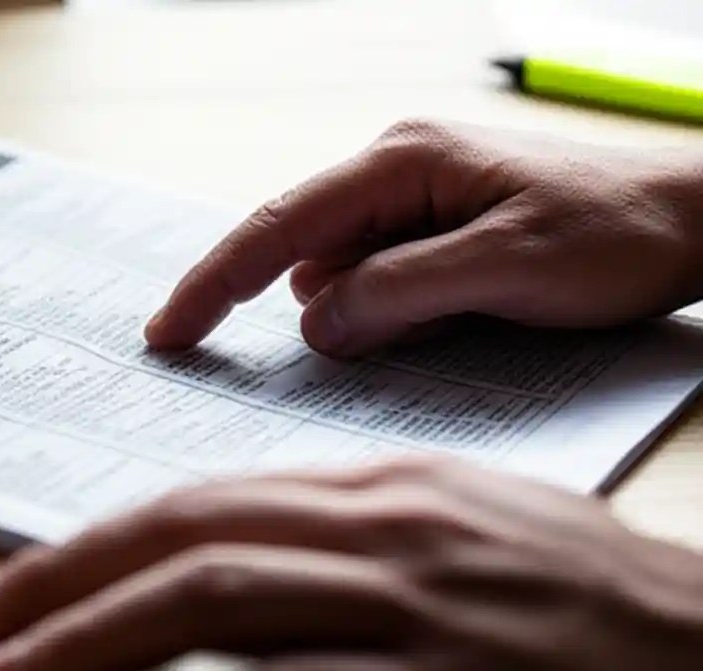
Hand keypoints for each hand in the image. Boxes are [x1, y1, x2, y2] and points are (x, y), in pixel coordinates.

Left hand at [0, 457, 702, 670]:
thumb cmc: (590, 601)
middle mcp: (389, 530)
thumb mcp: (465, 532)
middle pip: (188, 540)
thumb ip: (350, 537)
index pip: (207, 498)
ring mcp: (418, 609)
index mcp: (388, 487)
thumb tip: (225, 564)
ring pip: (214, 603)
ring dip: (91, 645)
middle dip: (65, 584)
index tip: (25, 580)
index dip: (99, 540)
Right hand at [144, 119, 702, 356]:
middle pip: (299, 249)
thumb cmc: (616, 234)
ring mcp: (414, 203)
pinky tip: (445, 325)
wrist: (698, 222)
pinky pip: (380, 285)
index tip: (168, 332)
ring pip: (341, 276)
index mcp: (402, 163)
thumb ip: (401, 294)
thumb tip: (314, 326)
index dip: (215, 281)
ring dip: (358, 319)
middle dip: (281, 306)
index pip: (279, 225)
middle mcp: (396, 173)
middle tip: (253, 359)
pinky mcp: (435, 235)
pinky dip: (387, 318)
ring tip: (445, 325)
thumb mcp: (508, 268)